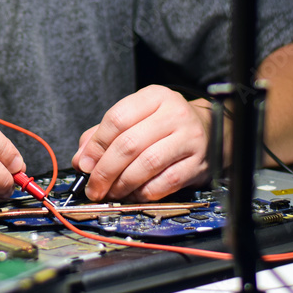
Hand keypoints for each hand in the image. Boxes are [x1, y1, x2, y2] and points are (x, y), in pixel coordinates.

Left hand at [71, 85, 211, 201]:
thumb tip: (81, 160)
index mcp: (155, 97)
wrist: (211, 129)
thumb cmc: (166, 124)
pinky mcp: (198, 164)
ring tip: (110, 193)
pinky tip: (133, 195)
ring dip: (122, 184)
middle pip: (129, 144)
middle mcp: (174, 114)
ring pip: (146, 165)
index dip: (96, 145)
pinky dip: (144, 193)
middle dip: (105, 171)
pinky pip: (165, 182)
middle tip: (93, 187)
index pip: (117, 119)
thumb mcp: (137, 117)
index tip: (84, 164)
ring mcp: (189, 139)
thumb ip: (104, 134)